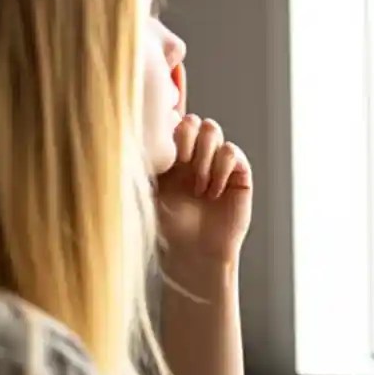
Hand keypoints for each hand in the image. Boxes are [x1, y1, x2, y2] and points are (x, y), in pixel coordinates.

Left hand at [156, 115, 252, 265]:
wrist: (194, 254)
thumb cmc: (167, 228)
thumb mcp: (147, 190)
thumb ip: (144, 160)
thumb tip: (135, 129)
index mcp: (169, 155)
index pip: (171, 121)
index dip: (167, 128)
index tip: (162, 154)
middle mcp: (194, 156)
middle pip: (193, 120)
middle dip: (185, 139)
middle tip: (179, 165)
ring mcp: (217, 163)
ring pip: (212, 129)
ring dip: (203, 155)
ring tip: (198, 186)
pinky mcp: (238, 174)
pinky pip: (232, 152)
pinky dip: (221, 168)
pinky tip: (213, 192)